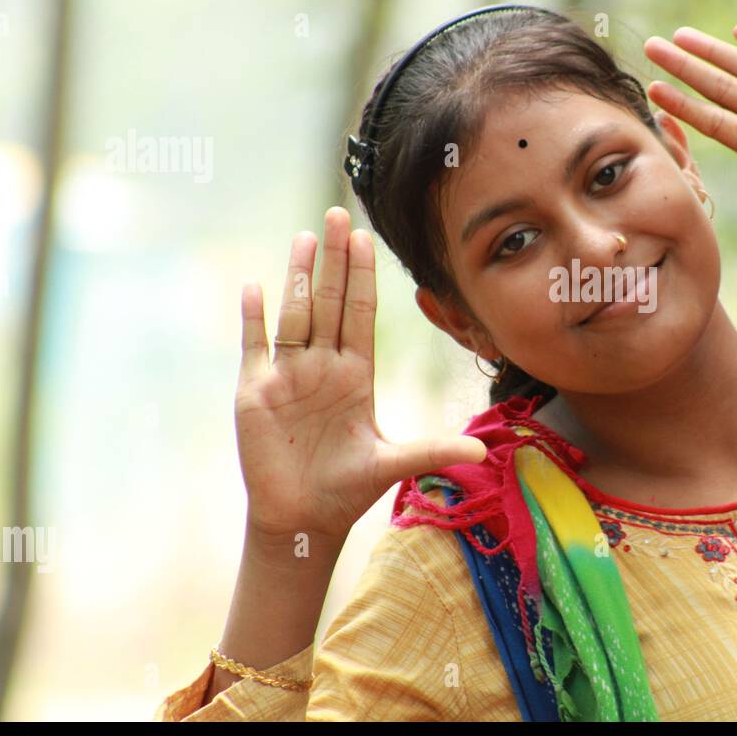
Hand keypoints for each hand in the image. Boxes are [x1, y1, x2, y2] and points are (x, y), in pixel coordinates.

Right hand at [235, 207, 486, 541]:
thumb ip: (433, 450)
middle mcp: (322, 367)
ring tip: (304, 237)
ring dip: (298, 277)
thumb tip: (483, 451)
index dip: (362, 276)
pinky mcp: (255, 393)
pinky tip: (255, 286)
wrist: (303, 519)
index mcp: (356, 375)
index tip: (366, 238)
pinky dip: (253, 319)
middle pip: (328, 302)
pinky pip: (254, 346)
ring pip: (295, 315)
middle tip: (337, 215)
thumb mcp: (394, 464)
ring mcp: (288, 376)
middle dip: (333, 260)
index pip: (360, 313)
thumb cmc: (347, 489)